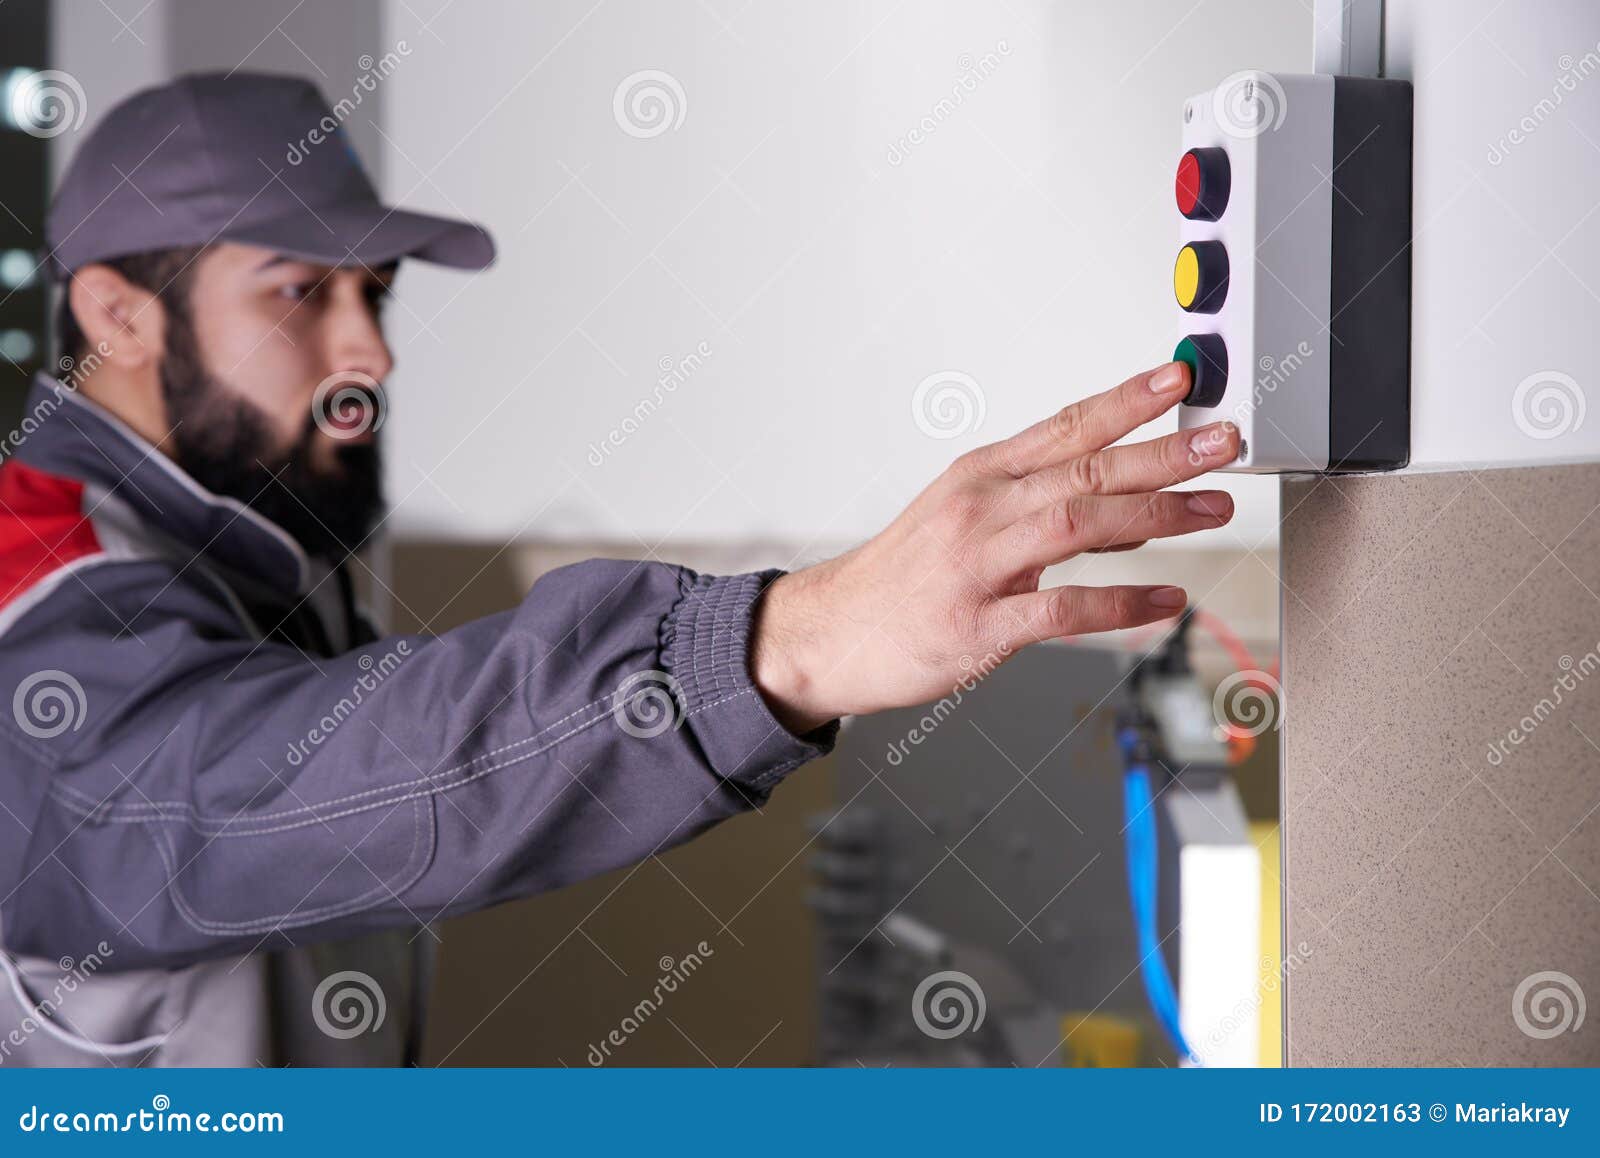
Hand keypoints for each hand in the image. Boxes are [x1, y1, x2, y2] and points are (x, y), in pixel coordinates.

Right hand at [751, 361, 1239, 733]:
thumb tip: (1135, 505)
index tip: (1179, 377)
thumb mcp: (964, 520)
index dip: (1126, 400)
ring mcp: (978, 566)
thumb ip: (1045, 509)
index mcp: (979, 477)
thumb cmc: (902, 578)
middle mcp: (980, 510)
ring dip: (1155, 514)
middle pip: (1084, 468)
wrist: (828, 633)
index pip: (1065, 425)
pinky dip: (1122, 603)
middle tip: (1223, 441)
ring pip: (1078, 523)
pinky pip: (1062, 608)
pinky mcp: (978, 626)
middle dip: (1162, 452)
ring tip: (1213, 510)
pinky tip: (1165, 599)